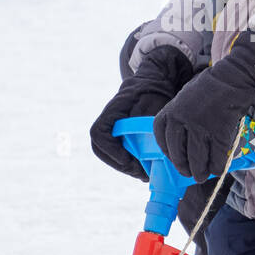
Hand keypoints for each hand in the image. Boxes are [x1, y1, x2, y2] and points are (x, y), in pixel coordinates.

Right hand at [90, 45, 194, 180]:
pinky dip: (129, 162)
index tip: (129, 160)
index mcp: (113, 111)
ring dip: (125, 166)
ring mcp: (112, 128)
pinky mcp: (120, 135)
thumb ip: (149, 124)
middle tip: (141, 173)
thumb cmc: (155, 91)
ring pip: (108, 153)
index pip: (99, 134)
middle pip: (101, 149)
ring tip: (144, 173)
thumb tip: (150, 149)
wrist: (155, 80)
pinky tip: (145, 168)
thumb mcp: (155, 104)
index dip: (111, 150)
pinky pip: (117, 152)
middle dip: (120, 164)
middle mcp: (108, 121)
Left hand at [153, 35, 254, 179]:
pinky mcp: (218, 132)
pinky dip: (217, 167)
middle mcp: (180, 121)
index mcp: (169, 113)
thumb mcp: (183, 100)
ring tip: (203, 176)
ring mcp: (199, 127)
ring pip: (197, 160)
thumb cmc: (208, 88)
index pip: (162, 141)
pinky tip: (218, 169)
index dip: (168, 155)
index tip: (174, 160)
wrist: (231, 78)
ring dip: (200, 172)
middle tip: (191, 174)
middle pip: (178, 155)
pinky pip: (216, 157)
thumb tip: (182, 146)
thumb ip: (179, 120)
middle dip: (184, 169)